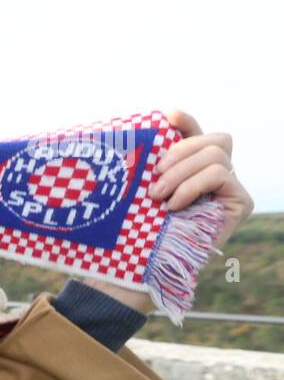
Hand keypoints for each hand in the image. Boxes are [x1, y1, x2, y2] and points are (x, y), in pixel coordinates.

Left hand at [149, 109, 254, 248]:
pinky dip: (192, 186)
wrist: (145, 262)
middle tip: (155, 176)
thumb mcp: (142, 185)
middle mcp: (217, 173)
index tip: (167, 117)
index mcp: (193, 165)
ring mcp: (231, 187)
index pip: (196, 132)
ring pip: (216, 155)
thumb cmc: (138, 225)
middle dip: (181, 151)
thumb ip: (152, 161)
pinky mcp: (241, 201)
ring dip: (181, 173)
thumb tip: (152, 124)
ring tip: (158, 196)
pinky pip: (219, 175)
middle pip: (215, 139)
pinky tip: (174, 205)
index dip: (185, 121)